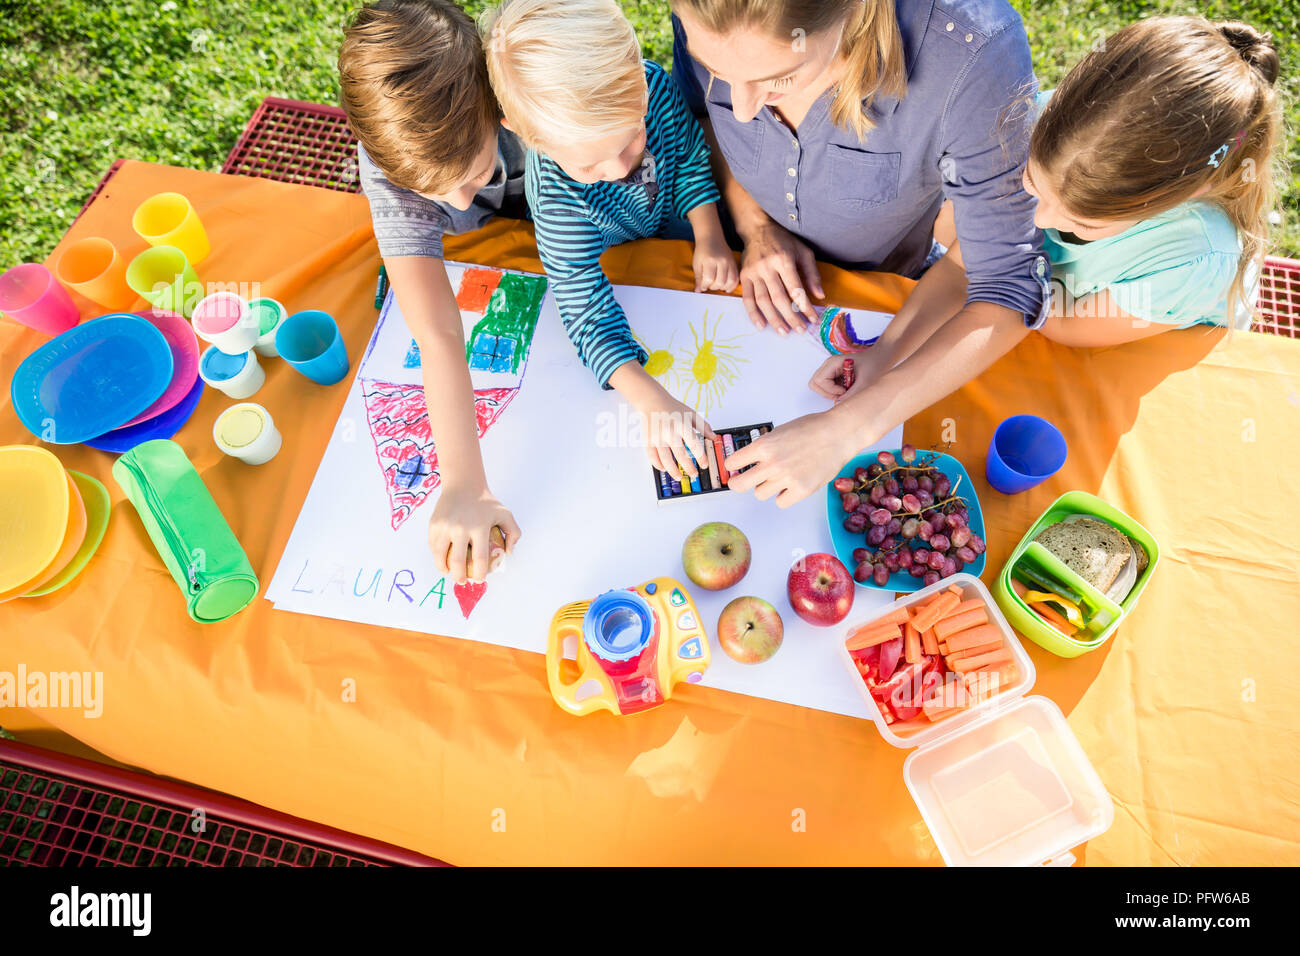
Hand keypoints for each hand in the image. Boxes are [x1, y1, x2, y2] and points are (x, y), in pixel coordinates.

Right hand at [428, 486, 521, 583]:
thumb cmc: (485, 502)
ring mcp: (445, 526)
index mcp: (479, 527)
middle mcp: (460, 527)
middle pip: (458, 562)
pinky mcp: (434, 524)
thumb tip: (509, 553)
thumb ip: (514, 533)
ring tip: (449, 573)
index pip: (479, 559)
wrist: (463, 485)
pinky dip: (437, 556)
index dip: (479, 574)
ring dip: (444, 569)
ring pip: (441, 556)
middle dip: (460, 577)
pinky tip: (442, 560)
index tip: (479, 579)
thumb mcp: (505, 514)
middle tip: (462, 581)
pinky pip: (433, 546)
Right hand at [633, 386, 715, 478]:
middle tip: (694, 474)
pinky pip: (653, 457)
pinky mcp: (648, 440)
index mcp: (682, 425)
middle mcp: (670, 432)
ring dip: (673, 471)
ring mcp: (658, 437)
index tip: (704, 465)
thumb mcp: (691, 413)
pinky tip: (664, 469)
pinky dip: (658, 465)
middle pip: (681, 455)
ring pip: (666, 460)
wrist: (652, 400)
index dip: (701, 458)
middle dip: (689, 468)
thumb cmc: (672, 407)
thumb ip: (703, 426)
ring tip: (679, 477)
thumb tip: (714, 437)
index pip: (694, 445)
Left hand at [693, 234, 739, 292]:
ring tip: (717, 286)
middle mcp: (722, 261)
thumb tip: (698, 291)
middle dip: (713, 287)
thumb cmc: (702, 251)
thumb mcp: (696, 263)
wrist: (712, 238)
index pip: (709, 279)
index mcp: (710, 261)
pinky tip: (726, 288)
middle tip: (709, 285)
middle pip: (720, 282)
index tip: (702, 286)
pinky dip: (732, 285)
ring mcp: (730, 262)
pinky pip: (736, 278)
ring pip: (730, 281)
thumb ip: (698, 277)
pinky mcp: (734, 263)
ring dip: (723, 287)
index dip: (705, 286)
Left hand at [724, 410, 861, 507]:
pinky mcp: (801, 491)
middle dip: (737, 483)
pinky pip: (780, 502)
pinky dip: (783, 496)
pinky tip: (790, 486)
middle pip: (740, 484)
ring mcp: (786, 479)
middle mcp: (772, 464)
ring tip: (778, 478)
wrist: (839, 434)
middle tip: (741, 481)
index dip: (732, 466)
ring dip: (765, 487)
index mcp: (764, 446)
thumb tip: (750, 460)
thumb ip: (764, 447)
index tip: (734, 468)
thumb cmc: (813, 429)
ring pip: (760, 494)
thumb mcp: (780, 431)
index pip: (733, 462)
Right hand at [738, 219, 824, 334]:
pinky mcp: (744, 277)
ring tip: (784, 332)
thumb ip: (812, 273)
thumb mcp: (803, 251)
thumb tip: (819, 296)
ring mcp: (753, 273)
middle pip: (779, 298)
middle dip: (791, 317)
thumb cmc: (784, 241)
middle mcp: (767, 267)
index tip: (813, 319)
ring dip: (774, 319)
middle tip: (800, 330)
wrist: (757, 229)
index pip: (796, 289)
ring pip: (763, 301)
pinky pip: (747, 299)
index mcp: (784, 259)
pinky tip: (761, 325)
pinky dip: (753, 314)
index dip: (805, 307)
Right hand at [808, 352, 870, 403]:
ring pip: (819, 386)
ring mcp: (830, 370)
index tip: (845, 390)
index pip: (819, 381)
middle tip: (842, 392)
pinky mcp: (834, 374)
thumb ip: (851, 394)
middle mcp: (829, 365)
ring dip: (830, 392)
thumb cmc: (875, 364)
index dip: (830, 390)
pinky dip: (835, 391)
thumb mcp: (865, 381)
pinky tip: (848, 387)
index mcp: (834, 362)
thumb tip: (837, 405)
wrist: (881, 357)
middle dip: (827, 392)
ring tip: (846, 390)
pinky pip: (826, 387)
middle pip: (814, 383)